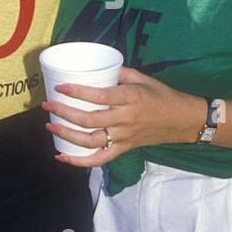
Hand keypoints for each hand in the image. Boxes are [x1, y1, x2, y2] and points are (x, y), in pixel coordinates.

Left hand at [41, 66, 202, 166]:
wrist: (183, 120)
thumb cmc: (163, 96)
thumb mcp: (143, 78)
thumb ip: (120, 73)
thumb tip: (98, 69)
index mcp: (130, 98)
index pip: (100, 97)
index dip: (78, 93)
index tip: (61, 87)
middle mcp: (126, 119)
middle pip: (90, 120)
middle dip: (64, 113)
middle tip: (47, 106)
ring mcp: (124, 137)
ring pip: (91, 141)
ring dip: (67, 136)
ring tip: (50, 127)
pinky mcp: (124, 149)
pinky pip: (100, 159)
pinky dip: (79, 161)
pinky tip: (62, 157)